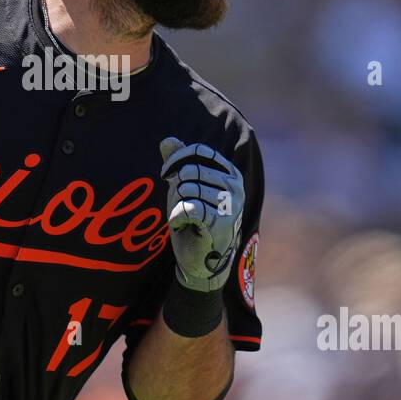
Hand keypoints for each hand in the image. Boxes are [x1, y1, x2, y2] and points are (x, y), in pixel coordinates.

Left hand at [159, 137, 244, 292]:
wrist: (202, 259)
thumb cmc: (195, 220)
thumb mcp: (185, 187)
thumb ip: (178, 163)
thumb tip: (166, 140)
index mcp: (230, 173)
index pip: (198, 151)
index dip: (176, 159)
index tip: (166, 175)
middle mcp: (235, 186)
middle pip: (189, 171)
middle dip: (175, 189)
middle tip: (181, 206)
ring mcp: (231, 205)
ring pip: (186, 190)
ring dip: (176, 206)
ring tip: (186, 219)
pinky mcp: (221, 223)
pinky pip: (187, 208)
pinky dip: (176, 218)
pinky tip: (185, 226)